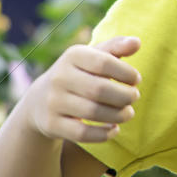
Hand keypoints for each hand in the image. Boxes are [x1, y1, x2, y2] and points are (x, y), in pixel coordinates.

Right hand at [27, 36, 141, 143]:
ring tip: (128, 113)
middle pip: (99, 89)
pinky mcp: (51, 124)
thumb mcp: (93, 56)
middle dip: (124, 96)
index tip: (136, 80)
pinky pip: (82, 133)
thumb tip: (137, 42)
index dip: (126, 73)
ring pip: (92, 112)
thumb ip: (116, 47)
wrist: (39, 101)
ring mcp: (53, 102)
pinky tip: (114, 129)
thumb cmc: (79, 74)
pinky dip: (103, 134)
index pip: (104, 63)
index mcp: (72, 56)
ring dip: (118, 115)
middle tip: (134, 97)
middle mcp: (59, 77)